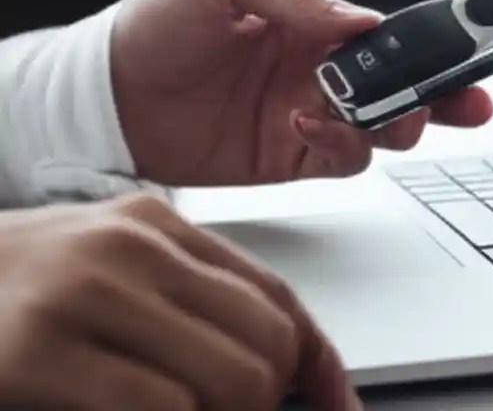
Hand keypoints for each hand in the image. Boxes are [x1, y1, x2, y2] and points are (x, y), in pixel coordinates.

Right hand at [0, 193, 359, 409]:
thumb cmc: (9, 296)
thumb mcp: (110, 277)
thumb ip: (192, 303)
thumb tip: (289, 366)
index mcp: (156, 225)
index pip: (276, 299)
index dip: (318, 366)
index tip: (336, 408)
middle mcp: (130, 248)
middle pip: (264, 344)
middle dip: (263, 403)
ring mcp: (81, 295)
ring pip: (226, 381)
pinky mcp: (34, 352)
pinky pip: (159, 409)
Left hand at [111, 0, 492, 186]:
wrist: (103, 94)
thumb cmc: (157, 24)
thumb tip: (366, 22)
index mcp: (317, 24)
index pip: (394, 34)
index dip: (438, 42)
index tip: (472, 49)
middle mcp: (324, 71)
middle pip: (407, 86)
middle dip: (445, 96)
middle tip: (465, 102)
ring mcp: (312, 116)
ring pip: (385, 128)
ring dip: (398, 123)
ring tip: (385, 115)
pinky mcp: (292, 157)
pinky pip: (343, 159)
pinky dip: (343, 145)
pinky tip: (311, 123)